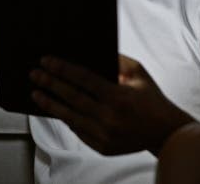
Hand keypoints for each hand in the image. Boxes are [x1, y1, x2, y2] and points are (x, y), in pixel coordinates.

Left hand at [29, 54, 194, 155]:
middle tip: (34, 74)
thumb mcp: (138, 73)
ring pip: (70, 117)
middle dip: (50, 84)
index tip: (46, 61)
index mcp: (118, 96)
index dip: (62, 69)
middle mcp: (109, 117)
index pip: (83, 79)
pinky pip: (78, 131)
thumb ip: (117, 61)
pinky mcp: (102, 147)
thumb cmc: (152, 99)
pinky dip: (66, 119)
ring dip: (51, 104)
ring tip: (36, 94)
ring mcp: (104, 135)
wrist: (165, 133)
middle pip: (72, 98)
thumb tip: (91, 52)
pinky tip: (56, 108)